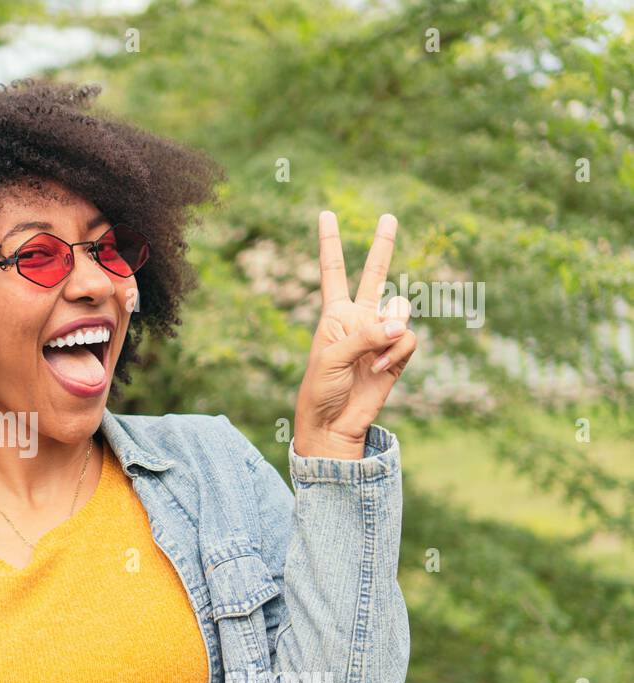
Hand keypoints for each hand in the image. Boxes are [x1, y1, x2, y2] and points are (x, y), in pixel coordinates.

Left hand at [293, 211, 417, 458]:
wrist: (333, 422)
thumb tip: (402, 324)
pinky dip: (395, 353)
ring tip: (369, 361)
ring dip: (388, 334)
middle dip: (383, 246)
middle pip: (375, 275)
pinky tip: (377, 371)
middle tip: (389, 217)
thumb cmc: (321, 389)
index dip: (330, 244)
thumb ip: (366, 336)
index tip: (326, 214)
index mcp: (334, 313)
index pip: (332, 272)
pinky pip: (408, 338)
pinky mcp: (397, 354)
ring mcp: (380, 334)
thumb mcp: (333, 358)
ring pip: (400, 311)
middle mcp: (360, 318)